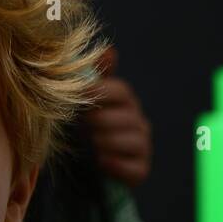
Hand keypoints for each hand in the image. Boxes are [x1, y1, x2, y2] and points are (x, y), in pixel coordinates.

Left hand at [84, 47, 151, 186]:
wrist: (82, 168)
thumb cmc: (82, 129)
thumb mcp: (83, 103)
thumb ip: (93, 76)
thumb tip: (109, 50)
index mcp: (125, 102)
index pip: (122, 91)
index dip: (101, 91)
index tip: (80, 93)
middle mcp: (138, 122)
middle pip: (126, 116)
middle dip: (101, 121)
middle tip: (82, 125)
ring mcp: (142, 146)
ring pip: (131, 141)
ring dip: (106, 143)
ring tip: (90, 145)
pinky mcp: (141, 170)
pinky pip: (134, 167)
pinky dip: (115, 165)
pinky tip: (100, 163)